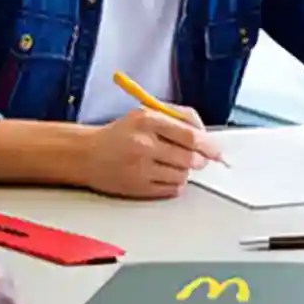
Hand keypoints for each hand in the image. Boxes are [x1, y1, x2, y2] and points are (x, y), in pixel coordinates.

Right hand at [82, 105, 221, 198]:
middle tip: (196, 158)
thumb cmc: (121, 133)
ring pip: (182, 175)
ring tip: (171, 164)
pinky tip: (163, 175)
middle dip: (198, 160)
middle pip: (189, 158)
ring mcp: (140, 168)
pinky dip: (174, 183)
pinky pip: (171, 189)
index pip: (189, 135)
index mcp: (148, 120)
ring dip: (184, 171)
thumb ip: (178, 118)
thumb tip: (205, 134)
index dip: (208, 145)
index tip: (216, 151)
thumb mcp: (146, 113)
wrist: (87, 154)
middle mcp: (144, 144)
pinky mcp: (137, 187)